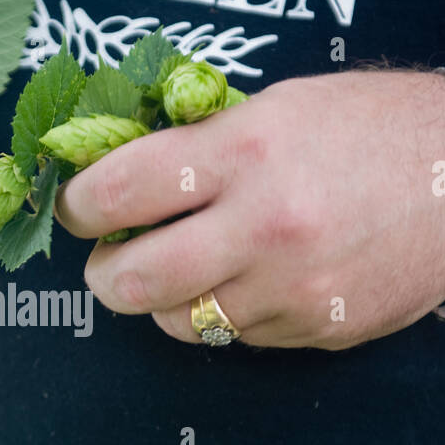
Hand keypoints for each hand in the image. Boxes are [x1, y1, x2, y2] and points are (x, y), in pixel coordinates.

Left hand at [55, 69, 444, 348]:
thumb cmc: (368, 127)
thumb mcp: (277, 108)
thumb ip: (199, 146)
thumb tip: (118, 177)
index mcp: (244, 149)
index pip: (118, 191)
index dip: (78, 206)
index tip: (76, 209)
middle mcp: (262, 225)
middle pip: (131, 281)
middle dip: (103, 276)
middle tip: (108, 261)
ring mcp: (292, 288)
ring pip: (180, 322)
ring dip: (166, 300)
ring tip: (183, 270)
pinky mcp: (318, 328)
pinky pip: (238, 337)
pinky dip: (227, 314)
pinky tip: (249, 281)